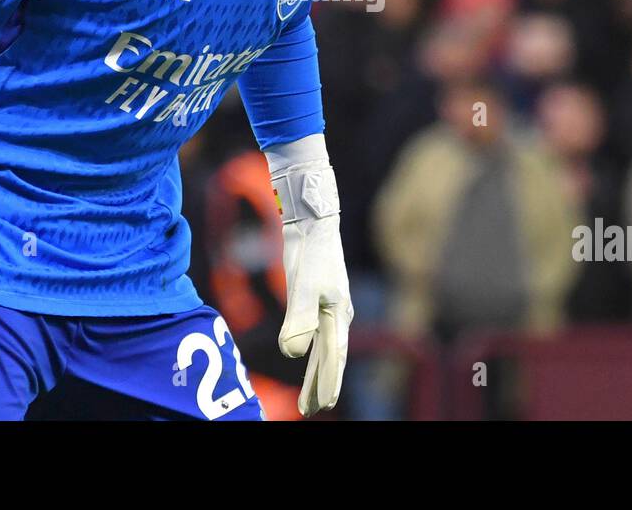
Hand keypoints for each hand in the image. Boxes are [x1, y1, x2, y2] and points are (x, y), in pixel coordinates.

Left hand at [271, 151, 352, 417]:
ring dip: (317, 373)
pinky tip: (303, 355)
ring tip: (308, 395)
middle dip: (322, 385)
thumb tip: (293, 353)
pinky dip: (312, 352)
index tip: (322, 405)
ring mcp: (328, 308)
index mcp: (338, 316)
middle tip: (311, 409)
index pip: (333, 358)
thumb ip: (298, 319)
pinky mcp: (315, 299)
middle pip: (331, 358)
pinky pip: (315, 334)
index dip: (327, 383)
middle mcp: (337, 316)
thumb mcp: (303, 285)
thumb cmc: (312, 252)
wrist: (313, 221)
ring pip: (324, 349)